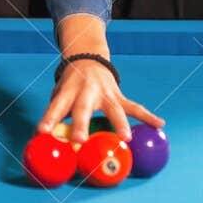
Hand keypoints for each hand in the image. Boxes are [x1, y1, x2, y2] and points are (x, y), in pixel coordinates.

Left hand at [38, 56, 161, 144]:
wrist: (87, 60)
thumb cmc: (70, 87)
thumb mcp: (59, 96)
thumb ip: (57, 117)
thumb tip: (49, 142)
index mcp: (68, 92)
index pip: (56, 107)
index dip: (49, 119)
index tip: (42, 132)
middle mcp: (86, 92)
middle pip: (83, 109)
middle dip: (81, 124)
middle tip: (79, 140)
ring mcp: (105, 94)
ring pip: (114, 109)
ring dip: (119, 124)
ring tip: (125, 139)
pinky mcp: (119, 96)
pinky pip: (134, 107)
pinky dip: (147, 116)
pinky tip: (159, 124)